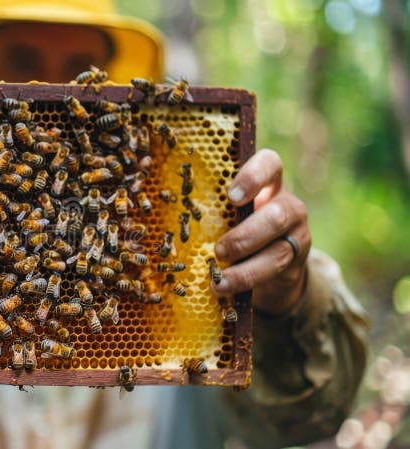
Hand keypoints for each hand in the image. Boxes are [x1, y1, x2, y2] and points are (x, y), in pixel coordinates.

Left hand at [212, 150, 310, 314]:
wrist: (270, 256)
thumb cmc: (235, 220)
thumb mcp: (227, 207)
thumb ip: (210, 202)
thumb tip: (164, 208)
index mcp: (267, 181)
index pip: (269, 163)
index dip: (253, 177)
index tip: (232, 196)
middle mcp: (286, 203)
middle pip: (278, 214)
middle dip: (246, 236)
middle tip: (219, 250)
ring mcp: (296, 233)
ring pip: (279, 251)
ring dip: (246, 270)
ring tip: (219, 281)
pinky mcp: (296, 261)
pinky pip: (276, 273)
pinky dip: (248, 282)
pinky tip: (225, 289)